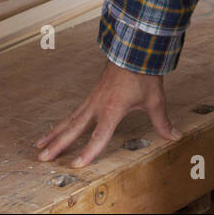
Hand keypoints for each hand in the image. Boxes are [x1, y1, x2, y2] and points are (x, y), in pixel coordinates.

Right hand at [34, 60, 181, 168]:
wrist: (134, 49)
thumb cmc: (143, 74)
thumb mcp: (155, 99)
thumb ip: (162, 121)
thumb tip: (174, 136)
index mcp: (112, 109)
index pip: (98, 135)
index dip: (88, 151)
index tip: (77, 165)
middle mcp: (97, 105)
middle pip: (73, 129)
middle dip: (58, 145)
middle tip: (42, 158)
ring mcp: (92, 99)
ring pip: (69, 120)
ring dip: (54, 134)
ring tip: (39, 146)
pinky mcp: (91, 95)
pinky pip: (73, 112)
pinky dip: (62, 122)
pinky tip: (55, 130)